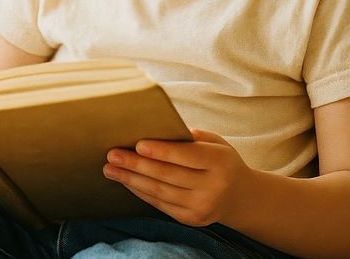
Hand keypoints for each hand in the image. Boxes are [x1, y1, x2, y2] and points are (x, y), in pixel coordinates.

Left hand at [102, 128, 250, 226]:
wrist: (239, 196)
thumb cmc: (220, 160)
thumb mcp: (215, 142)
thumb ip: (191, 137)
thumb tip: (157, 129)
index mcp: (220, 162)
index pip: (187, 156)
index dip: (162, 151)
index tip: (138, 144)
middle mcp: (212, 187)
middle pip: (168, 175)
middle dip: (137, 165)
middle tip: (113, 155)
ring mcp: (201, 206)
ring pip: (160, 192)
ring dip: (131, 180)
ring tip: (111, 169)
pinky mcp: (191, 219)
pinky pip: (160, 204)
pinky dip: (140, 192)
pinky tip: (126, 181)